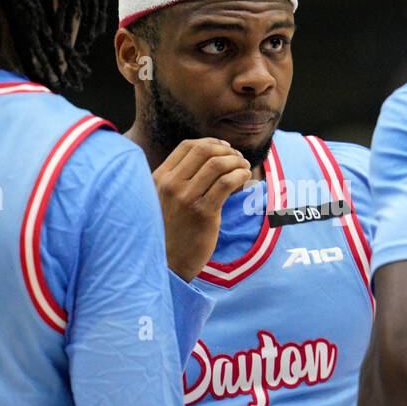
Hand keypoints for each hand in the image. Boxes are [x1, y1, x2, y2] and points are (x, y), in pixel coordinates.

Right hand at [153, 138, 252, 281]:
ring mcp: (186, 198)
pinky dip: (240, 175)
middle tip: (239, 158)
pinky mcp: (203, 212)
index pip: (187, 146)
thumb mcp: (165, 199)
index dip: (211, 143)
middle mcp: (171, 185)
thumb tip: (212, 158)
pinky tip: (245, 179)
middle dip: (227, 150)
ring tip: (244, 168)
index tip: (225, 148)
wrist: (169, 262)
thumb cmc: (171, 230)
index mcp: (160, 178)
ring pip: (217, 164)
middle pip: (204, 151)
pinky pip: (226, 183)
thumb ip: (179, 179)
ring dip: (237, 162)